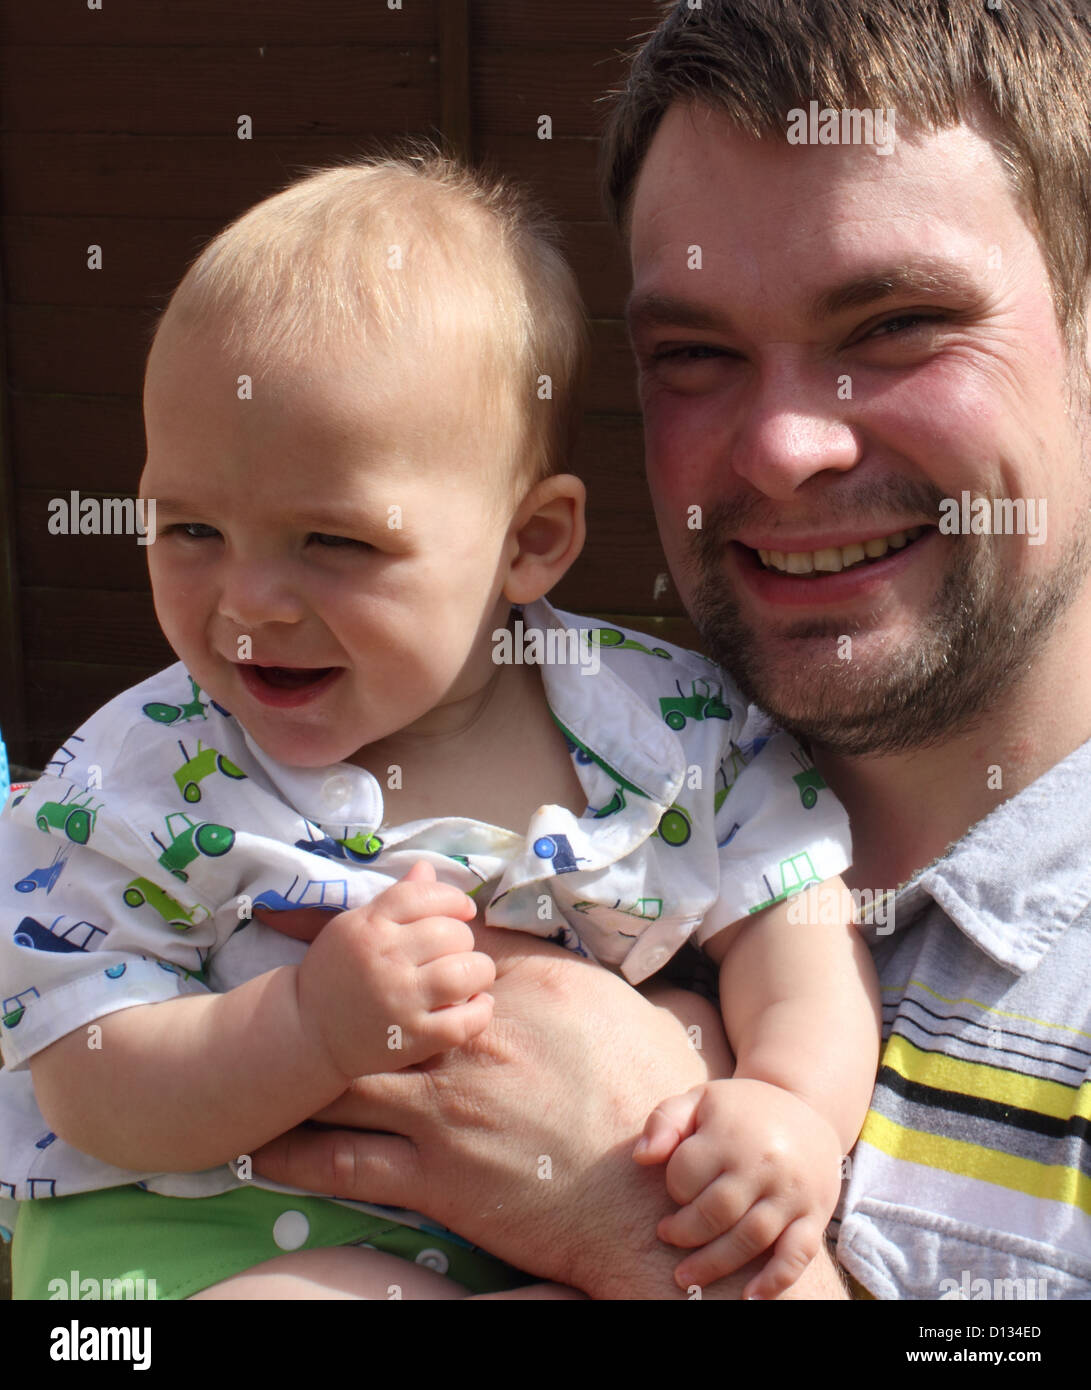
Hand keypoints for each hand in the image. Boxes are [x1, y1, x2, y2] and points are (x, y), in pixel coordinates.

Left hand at [252, 928, 800, 1297]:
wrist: (649, 1202)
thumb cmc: (647, 1097)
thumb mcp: (611, 1006)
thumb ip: (551, 966)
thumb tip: (502, 937)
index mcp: (516, 995)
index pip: (434, 948)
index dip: (383, 926)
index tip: (341, 916)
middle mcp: (466, 1043)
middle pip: (372, 1009)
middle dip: (321, 996)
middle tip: (274, 983)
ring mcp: (443, 1111)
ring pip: (343, 1081)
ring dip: (295, 1073)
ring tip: (251, 1064)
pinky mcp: (432, 1178)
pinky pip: (342, 1163)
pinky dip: (296, 1152)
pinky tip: (263, 1143)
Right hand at [295, 859, 494, 1077]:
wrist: (306, 1032)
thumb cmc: (337, 973)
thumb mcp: (355, 926)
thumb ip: (395, 898)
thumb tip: (427, 868)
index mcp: (369, 927)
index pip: (425, 895)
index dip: (453, 898)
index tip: (462, 910)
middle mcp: (386, 960)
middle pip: (451, 933)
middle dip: (463, 938)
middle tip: (456, 950)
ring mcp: (400, 1002)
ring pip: (466, 973)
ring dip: (478, 970)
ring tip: (471, 975)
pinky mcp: (413, 1040)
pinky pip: (465, 1021)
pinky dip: (480, 1010)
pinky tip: (474, 1004)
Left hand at [634, 1078, 843, 1298]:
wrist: (805, 1108)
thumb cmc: (739, 1110)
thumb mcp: (700, 1100)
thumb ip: (665, 1120)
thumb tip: (642, 1156)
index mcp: (732, 1133)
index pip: (687, 1174)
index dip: (673, 1187)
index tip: (675, 1190)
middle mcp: (765, 1163)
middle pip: (716, 1212)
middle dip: (685, 1232)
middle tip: (666, 1237)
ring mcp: (792, 1191)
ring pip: (750, 1238)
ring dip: (714, 1264)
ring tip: (685, 1276)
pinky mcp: (815, 1214)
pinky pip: (798, 1253)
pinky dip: (775, 1281)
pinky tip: (750, 1298)